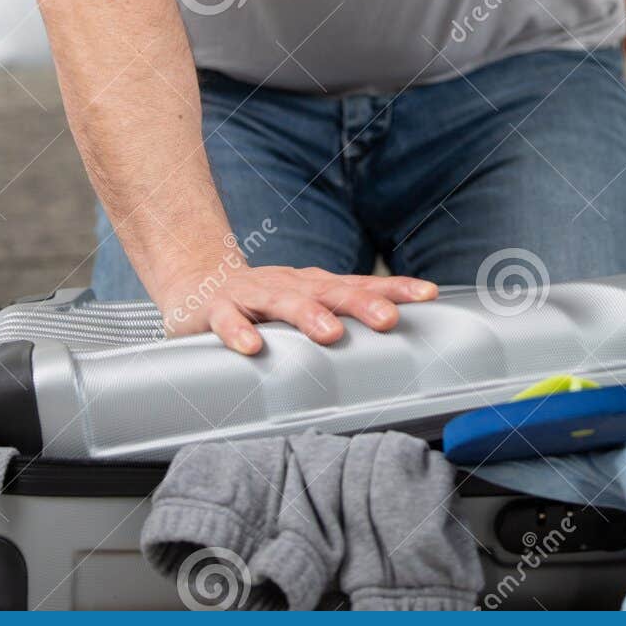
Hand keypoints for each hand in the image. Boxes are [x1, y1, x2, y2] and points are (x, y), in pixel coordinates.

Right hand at [157, 260, 438, 352]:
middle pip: (329, 291)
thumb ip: (340, 316)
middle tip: (389, 319)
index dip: (393, 288)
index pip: (359, 284)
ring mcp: (253, 294)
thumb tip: (396, 333)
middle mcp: (289, 285)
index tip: (427, 294)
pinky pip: (228, 320)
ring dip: (307, 315)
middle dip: (361, 303)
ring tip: (329, 334)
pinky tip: (252, 347)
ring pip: (283, 302)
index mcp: (314, 286)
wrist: (198, 279)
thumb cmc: (262, 298)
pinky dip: (239, 331)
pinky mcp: (217, 308)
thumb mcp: (304, 303)